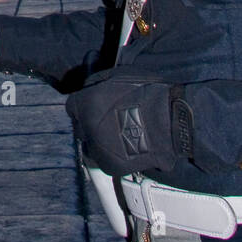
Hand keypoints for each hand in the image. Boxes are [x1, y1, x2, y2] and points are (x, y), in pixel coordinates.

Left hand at [66, 71, 193, 176]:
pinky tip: (126, 149)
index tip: (91, 107)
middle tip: (107, 122)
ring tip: (119, 137)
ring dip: (100, 142)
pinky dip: (113, 156)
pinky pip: (106, 160)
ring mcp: (97, 148)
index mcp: (85, 103)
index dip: (83, 106)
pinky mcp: (110, 166)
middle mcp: (86, 127)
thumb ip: (101, 82)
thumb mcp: (120, 75)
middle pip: (80, 127)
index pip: (72, 107)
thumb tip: (93, 85)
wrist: (169, 121)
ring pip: (92, 146)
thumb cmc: (149, 93)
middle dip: (90, 124)